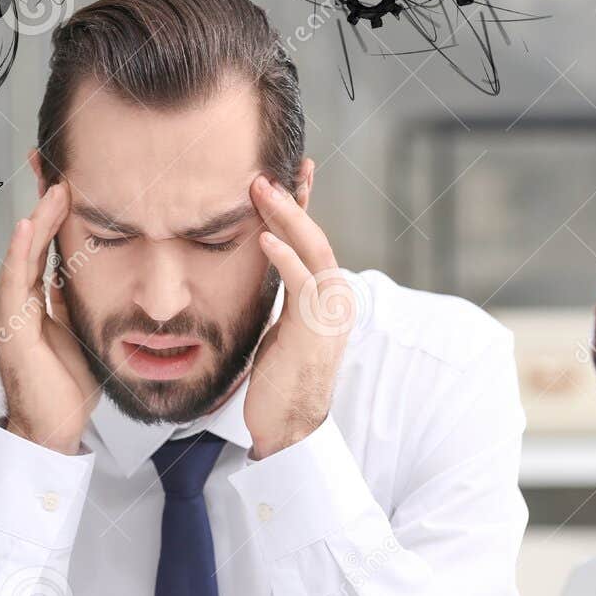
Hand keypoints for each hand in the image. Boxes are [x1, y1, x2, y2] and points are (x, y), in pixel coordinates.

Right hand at [0, 181, 99, 454]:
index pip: (40, 245)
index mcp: (28, 300)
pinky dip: (20, 253)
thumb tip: (81, 268)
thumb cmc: (64, 385)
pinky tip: (28, 227)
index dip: (51, 211)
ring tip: (54, 188)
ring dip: (38, 220)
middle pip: (27, 241)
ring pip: (21, 256)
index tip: (64, 176)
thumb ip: (72, 298)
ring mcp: (7, 314)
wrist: (53, 429)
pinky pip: (14, 284)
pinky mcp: (10, 330)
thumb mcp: (76, 328)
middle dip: (41, 202)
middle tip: (50, 162)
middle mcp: (11, 301)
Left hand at [244, 172, 354, 459]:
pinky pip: (302, 284)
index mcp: (327, 295)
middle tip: (262, 173)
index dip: (302, 203)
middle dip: (291, 200)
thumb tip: (263, 264)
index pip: (313, 239)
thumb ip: (282, 294)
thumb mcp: (280, 323)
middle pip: (316, 236)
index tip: (289, 171)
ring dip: (286, 218)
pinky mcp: (315, 329)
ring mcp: (330, 313)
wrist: (289, 424)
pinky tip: (264, 237)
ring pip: (313, 251)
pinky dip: (284, 257)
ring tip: (260, 192)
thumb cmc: (279, 377)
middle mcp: (335, 298)